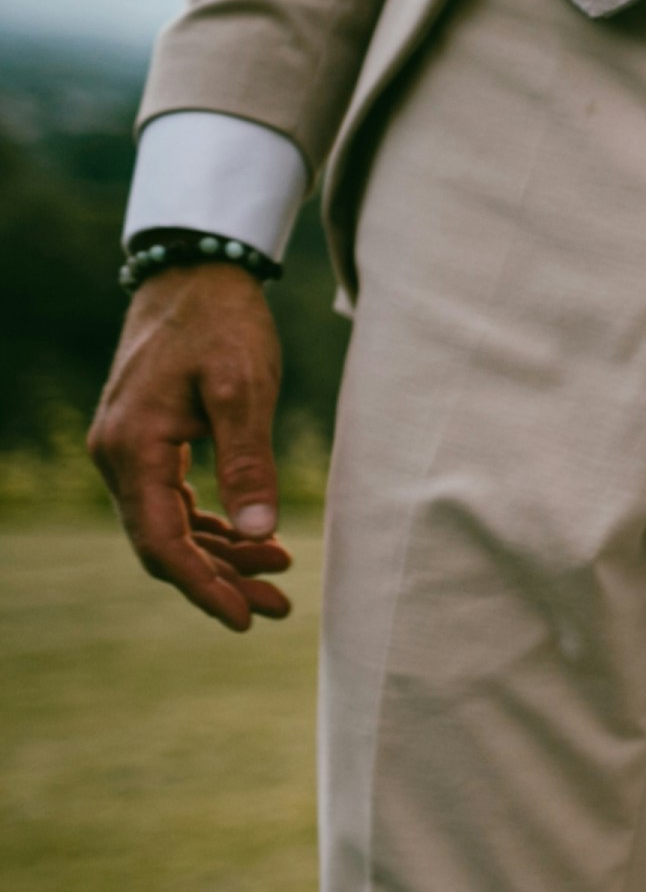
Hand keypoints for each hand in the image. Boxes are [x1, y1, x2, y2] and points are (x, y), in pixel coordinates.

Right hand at [87, 266, 297, 633]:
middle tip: (280, 609)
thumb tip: (261, 530)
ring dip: (222, 557)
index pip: (160, 541)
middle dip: (219, 581)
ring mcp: (129, 449)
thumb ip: (249, 460)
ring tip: (281, 579)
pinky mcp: (149, 441)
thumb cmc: (222, 325)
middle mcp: (118, 455)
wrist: (195, 273)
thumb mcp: (243, 390)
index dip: (202, 586)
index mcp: (133, 448)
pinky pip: (174, 501)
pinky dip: (214, 525)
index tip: (245, 619)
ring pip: (171, 525)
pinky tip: (260, 540)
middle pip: (163, 542)